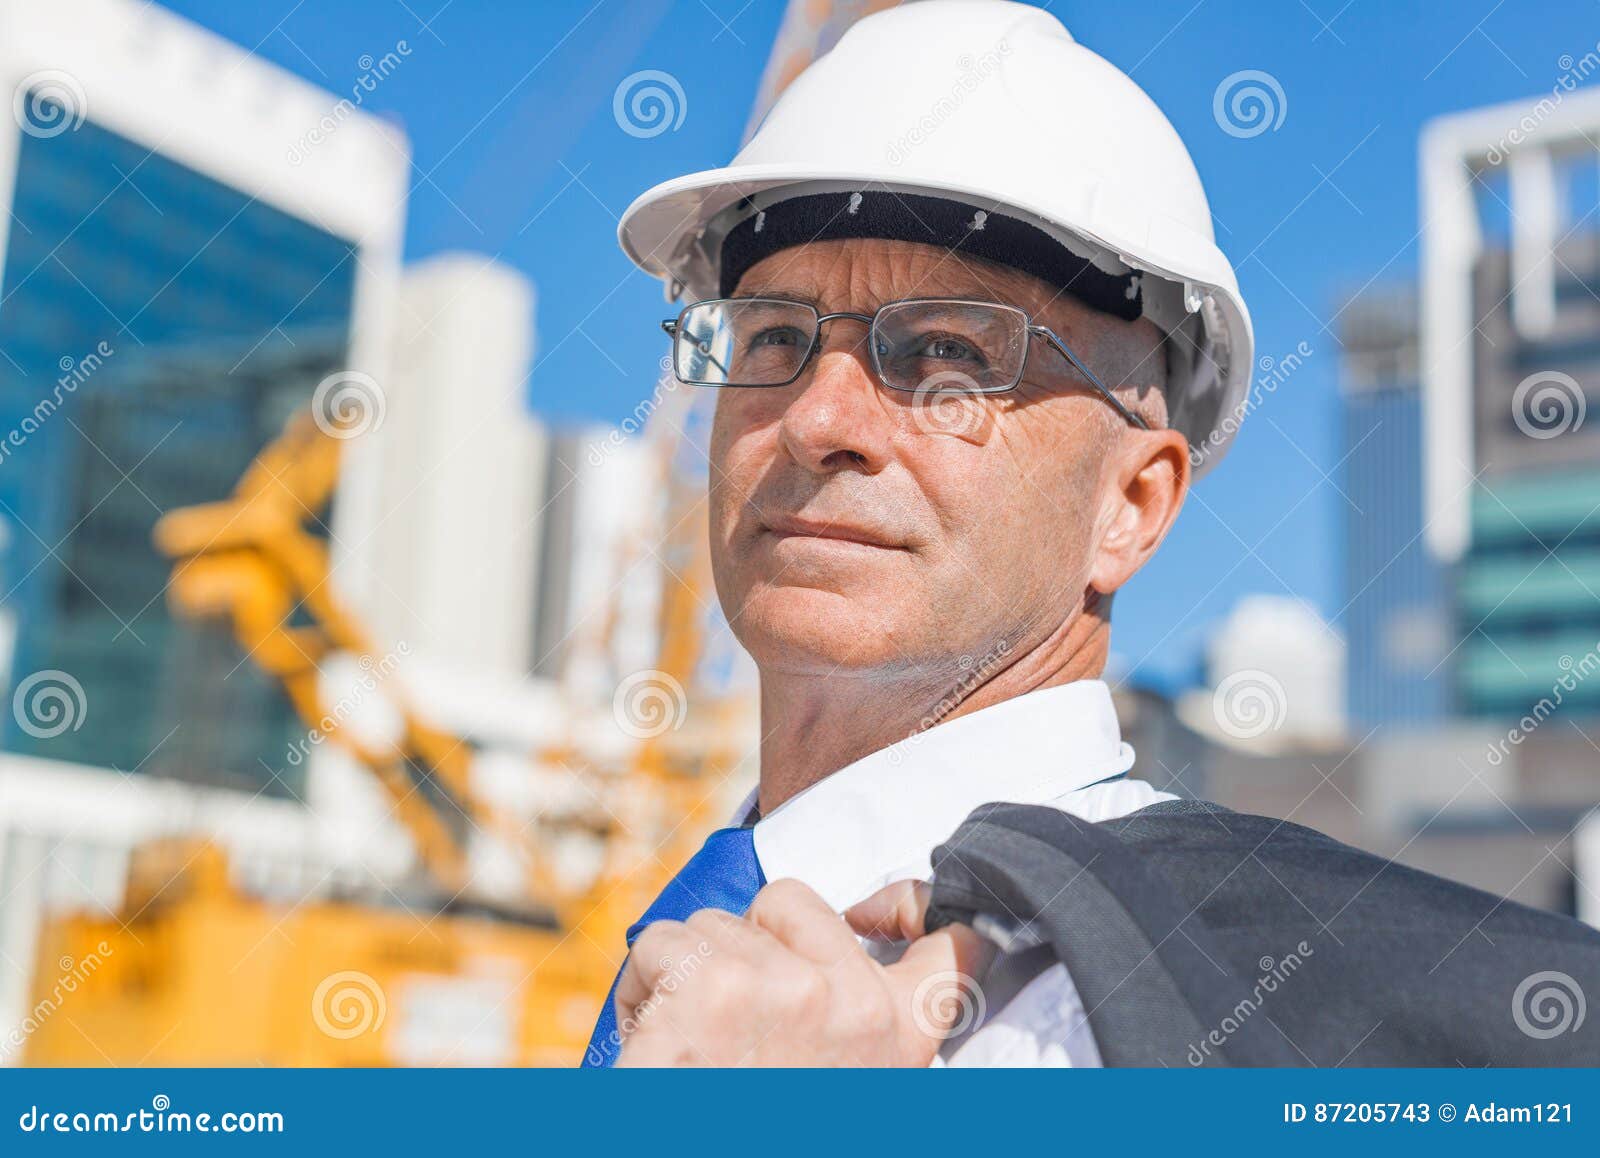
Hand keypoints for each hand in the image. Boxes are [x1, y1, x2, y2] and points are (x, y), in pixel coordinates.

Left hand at [613, 878, 992, 1065]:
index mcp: (898, 1036)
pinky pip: (659, 944)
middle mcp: (851, 1003)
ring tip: (689, 1042)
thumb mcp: (845, 1086)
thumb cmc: (762, 1136)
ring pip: (713, 922)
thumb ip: (854, 1023)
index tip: (871, 918)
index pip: (947, 946)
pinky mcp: (707, 985)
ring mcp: (780, 987)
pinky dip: (642, 985)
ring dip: (688, 969)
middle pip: (787, 903)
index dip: (907, 909)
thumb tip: (845, 951)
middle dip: (749, 940)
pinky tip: (651, 1039)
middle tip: (734, 1017)